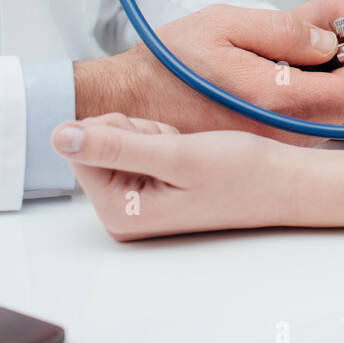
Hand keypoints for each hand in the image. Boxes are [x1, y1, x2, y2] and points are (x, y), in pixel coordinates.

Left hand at [53, 114, 289, 240]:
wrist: (284, 181)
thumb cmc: (241, 173)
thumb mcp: (174, 154)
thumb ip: (114, 145)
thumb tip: (59, 137)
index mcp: (120, 212)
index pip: (83, 147)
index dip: (124, 129)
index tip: (163, 142)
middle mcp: (123, 213)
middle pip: (99, 143)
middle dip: (141, 132)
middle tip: (181, 148)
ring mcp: (138, 203)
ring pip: (121, 140)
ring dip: (156, 135)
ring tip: (191, 153)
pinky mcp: (152, 191)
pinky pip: (141, 148)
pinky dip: (166, 141)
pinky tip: (193, 156)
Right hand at [74, 3, 343, 145]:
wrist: (133, 102)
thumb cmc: (172, 63)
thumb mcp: (224, 23)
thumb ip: (283, 30)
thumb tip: (328, 42)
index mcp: (271, 100)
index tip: (330, 44)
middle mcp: (277, 133)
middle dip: (340, 77)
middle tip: (312, 52)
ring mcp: (272, 146)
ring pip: (326, 122)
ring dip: (320, 92)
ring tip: (284, 68)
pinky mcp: (264, 150)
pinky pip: (303, 130)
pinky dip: (301, 107)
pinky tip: (273, 86)